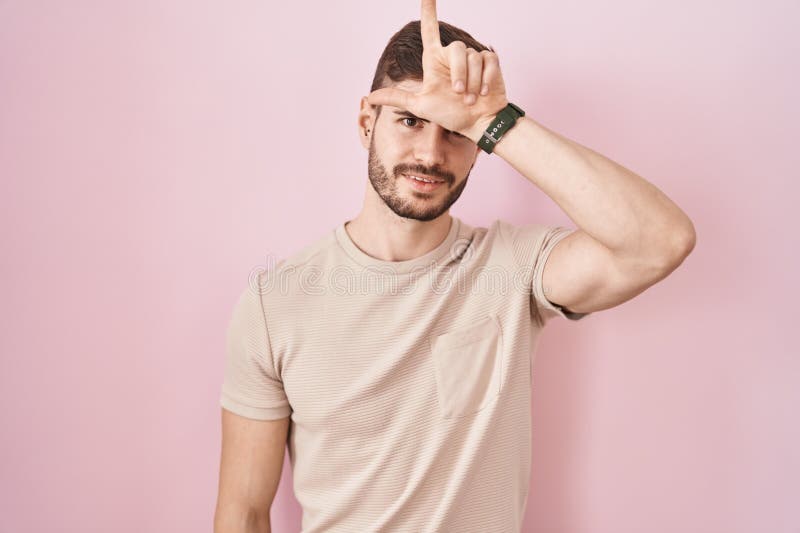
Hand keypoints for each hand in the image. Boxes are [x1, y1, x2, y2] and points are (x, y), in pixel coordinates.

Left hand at [366, 0, 509, 143]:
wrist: (476, 123)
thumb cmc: (450, 115)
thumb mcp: (420, 105)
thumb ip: (397, 98)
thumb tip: (370, 97)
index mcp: (435, 61)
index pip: (429, 30)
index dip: (429, 11)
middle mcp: (452, 57)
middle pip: (457, 48)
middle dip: (459, 73)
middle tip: (459, 94)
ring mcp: (473, 59)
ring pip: (473, 57)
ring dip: (472, 82)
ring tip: (471, 98)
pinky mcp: (490, 62)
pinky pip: (488, 60)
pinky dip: (486, 79)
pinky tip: (484, 91)